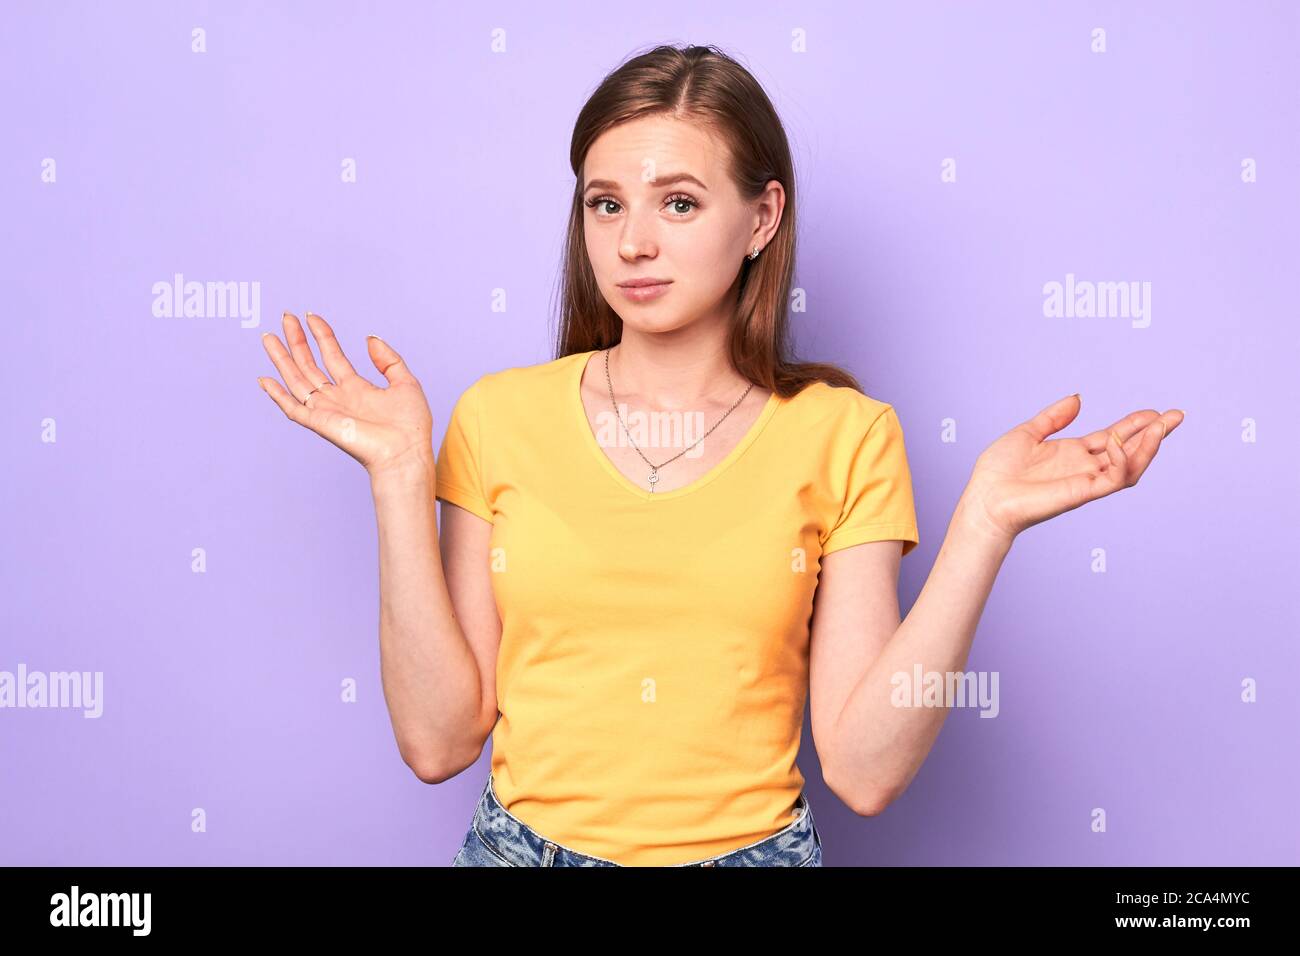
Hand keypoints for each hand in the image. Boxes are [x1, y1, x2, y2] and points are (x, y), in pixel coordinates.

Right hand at [257, 311, 435, 477]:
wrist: (406, 453)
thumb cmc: (410, 427)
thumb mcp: (405, 382)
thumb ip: (388, 360)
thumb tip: (369, 338)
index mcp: (356, 389)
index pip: (333, 356)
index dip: (322, 335)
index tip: (311, 316)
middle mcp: (338, 399)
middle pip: (310, 365)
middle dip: (297, 341)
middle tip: (286, 317)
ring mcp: (327, 411)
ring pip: (297, 380)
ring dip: (282, 359)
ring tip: (269, 337)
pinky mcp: (321, 424)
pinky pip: (294, 409)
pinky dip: (278, 396)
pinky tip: (265, 379)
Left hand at [958, 394, 1184, 542]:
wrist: (984, 499)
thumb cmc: (998, 471)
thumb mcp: (1027, 433)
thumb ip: (1053, 416)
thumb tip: (1079, 397)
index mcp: (1072, 453)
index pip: (1113, 436)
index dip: (1135, 424)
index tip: (1156, 411)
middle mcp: (1084, 467)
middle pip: (1130, 450)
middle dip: (1154, 434)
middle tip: (1177, 415)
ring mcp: (1085, 481)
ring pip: (1130, 466)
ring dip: (1148, 447)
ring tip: (1162, 426)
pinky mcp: (1082, 493)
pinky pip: (1112, 479)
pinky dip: (1120, 460)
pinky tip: (1115, 442)